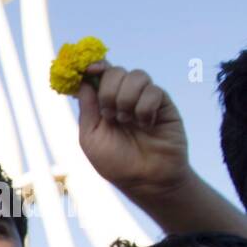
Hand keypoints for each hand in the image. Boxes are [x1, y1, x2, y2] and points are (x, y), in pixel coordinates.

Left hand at [77, 62, 189, 201]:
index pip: (100, 74)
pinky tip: (146, 124)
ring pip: (136, 75)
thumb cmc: (116, 162)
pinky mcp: (163, 104)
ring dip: (126, 99)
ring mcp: (144, 98)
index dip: (94, 67)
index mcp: (103, 104)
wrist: (146, 179)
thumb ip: (87, 109)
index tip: (89, 69)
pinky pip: (153, 91)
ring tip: (126, 121)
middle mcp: (124, 97)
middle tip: (110, 116)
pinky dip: (144, 108)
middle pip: (116, 71)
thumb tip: (83, 81)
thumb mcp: (91, 138)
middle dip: (108, 91)